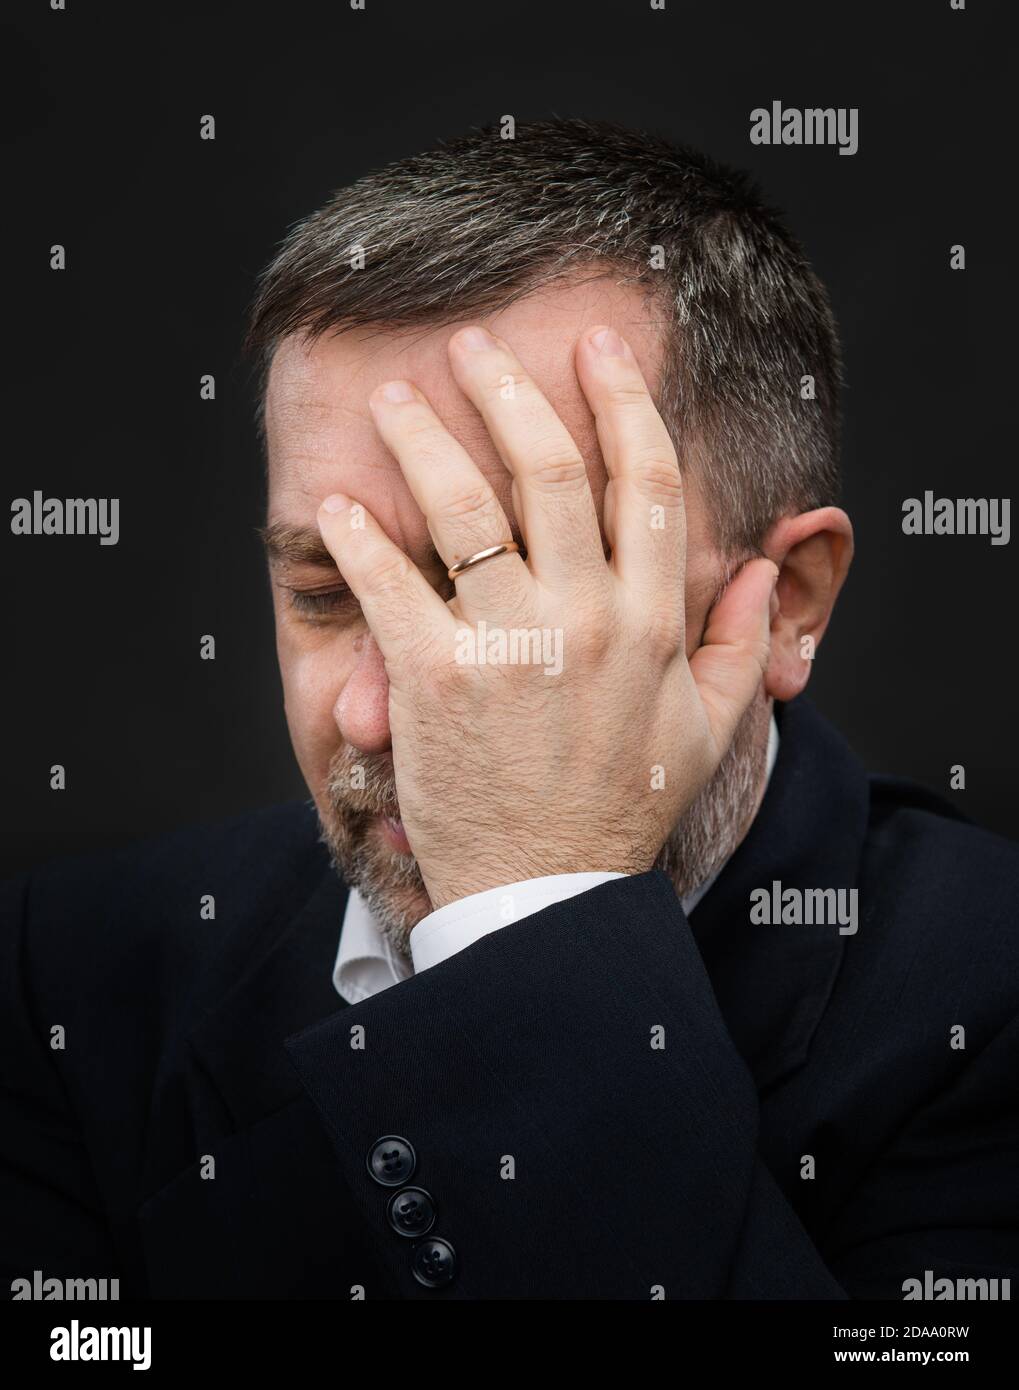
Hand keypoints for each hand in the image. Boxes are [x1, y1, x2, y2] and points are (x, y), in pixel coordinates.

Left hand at [316, 323, 777, 911]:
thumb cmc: (622, 810)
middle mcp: (584, 619)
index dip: (623, 400)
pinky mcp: (435, 680)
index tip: (598, 348)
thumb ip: (740, 646)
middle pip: (551, 470)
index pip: (647, 481)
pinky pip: (391, 585)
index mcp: (651, 623)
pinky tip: (336, 506)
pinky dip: (358, 539)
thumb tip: (757, 569)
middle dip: (511, 389)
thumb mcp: (709, 732)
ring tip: (394, 397)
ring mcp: (508, 645)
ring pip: (463, 507)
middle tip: (474, 346)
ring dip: (423, 437)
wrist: (548, 894)